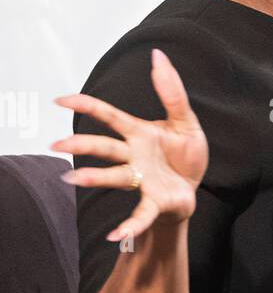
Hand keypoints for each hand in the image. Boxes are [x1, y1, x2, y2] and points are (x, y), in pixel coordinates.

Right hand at [51, 48, 208, 241]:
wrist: (195, 187)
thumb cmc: (184, 155)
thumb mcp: (185, 121)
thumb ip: (171, 92)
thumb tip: (157, 56)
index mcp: (139, 134)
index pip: (109, 116)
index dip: (87, 106)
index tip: (60, 99)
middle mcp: (134, 157)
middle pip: (105, 148)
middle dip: (81, 145)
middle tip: (56, 144)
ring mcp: (142, 181)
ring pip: (115, 177)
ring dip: (94, 177)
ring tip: (72, 178)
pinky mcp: (155, 202)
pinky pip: (140, 214)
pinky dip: (128, 225)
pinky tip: (114, 236)